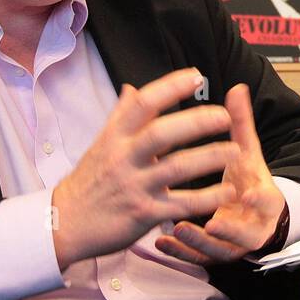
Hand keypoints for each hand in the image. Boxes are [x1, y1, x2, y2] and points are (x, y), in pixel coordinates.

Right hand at [50, 68, 242, 270]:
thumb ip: (121, 116)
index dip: (170, 87)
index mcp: (114, 136)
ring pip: (177, 167)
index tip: (196, 76)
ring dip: (210, 157)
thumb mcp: (101, 144)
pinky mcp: (144, 213)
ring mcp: (134, 186)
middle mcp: (124, 158)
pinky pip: (181, 204)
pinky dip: (207, 198)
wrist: (64, 223)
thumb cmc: (89, 181)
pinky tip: (227, 191)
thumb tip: (132, 88)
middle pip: (162, 133)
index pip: (143, 103)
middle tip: (226, 116)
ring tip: (235, 151)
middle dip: (197, 122)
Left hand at [156, 83, 286, 265]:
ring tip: (177, 231)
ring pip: (219, 250)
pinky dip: (181, 252)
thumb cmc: (248, 178)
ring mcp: (233, 243)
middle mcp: (252, 224)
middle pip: (245, 234)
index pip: (266, 200)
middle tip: (210, 223)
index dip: (257, 199)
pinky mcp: (215, 253)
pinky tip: (162, 241)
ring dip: (198, 243)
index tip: (243, 193)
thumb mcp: (248, 152)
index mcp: (263, 197)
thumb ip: (240, 123)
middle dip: (228, 230)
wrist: (258, 215)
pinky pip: (198, 258)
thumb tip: (237, 87)